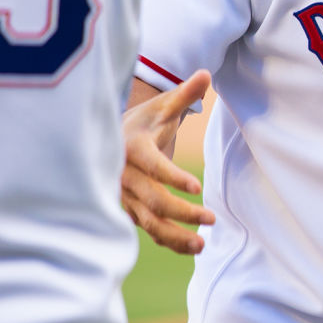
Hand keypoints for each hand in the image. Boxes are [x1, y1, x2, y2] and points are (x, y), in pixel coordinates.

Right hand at [121, 70, 215, 254]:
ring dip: (175, 236)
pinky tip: (191, 248)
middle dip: (183, 212)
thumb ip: (184, 94)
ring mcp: (125, 196)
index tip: (198, 187)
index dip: (173, 176)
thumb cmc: (143, 122)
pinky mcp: (130, 210)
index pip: (153, 165)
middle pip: (153, 200)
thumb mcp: (162, 107)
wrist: (110, 141)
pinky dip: (168, 241)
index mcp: (132, 147)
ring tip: (202, 245)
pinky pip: (149, 229)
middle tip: (211, 218)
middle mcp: (125, 176)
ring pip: (149, 222)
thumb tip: (207, 74)